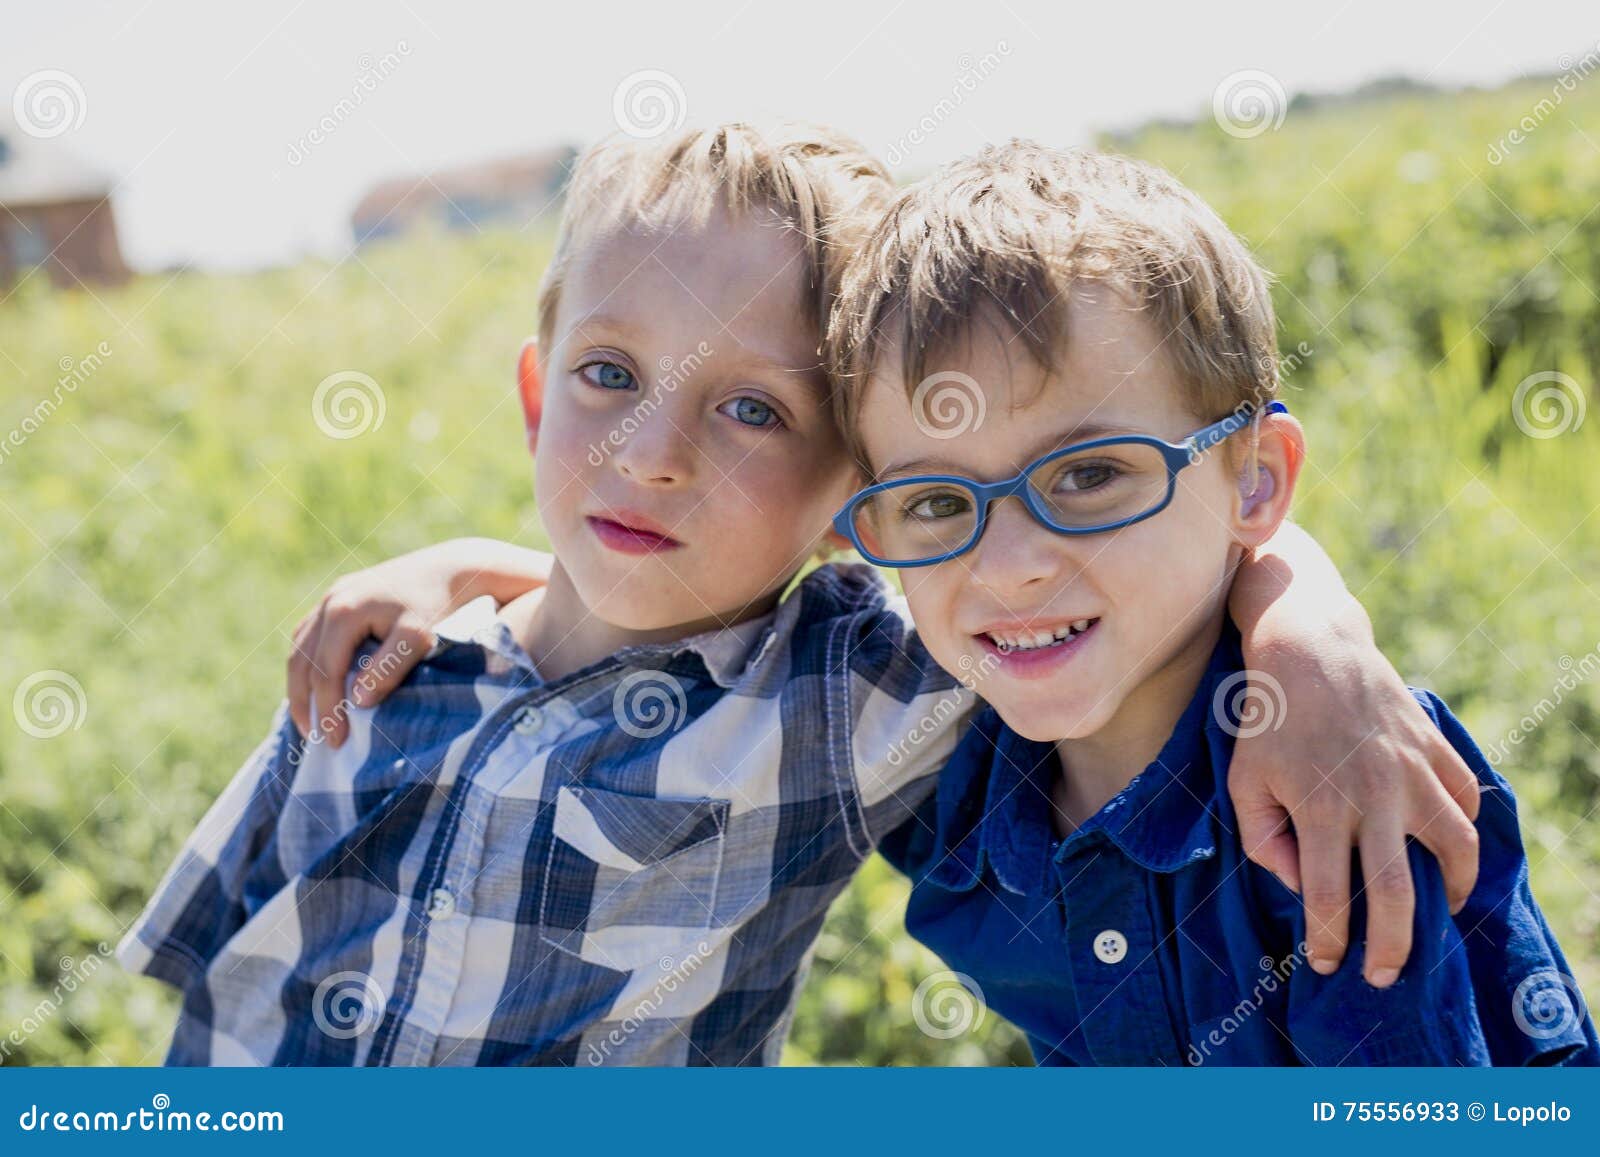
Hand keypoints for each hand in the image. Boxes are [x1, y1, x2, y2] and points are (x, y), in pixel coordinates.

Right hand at [287, 538, 551, 745]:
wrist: (453, 568)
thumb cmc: (440, 605)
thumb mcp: (420, 638)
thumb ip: (389, 668)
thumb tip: (357, 700)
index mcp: (344, 611)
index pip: (325, 672)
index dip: (328, 710)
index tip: (337, 742)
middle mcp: (330, 601)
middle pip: (302, 661)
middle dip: (305, 703)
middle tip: (316, 739)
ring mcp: (331, 597)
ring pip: (299, 648)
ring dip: (301, 685)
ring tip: (312, 720)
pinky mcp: (339, 598)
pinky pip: (309, 636)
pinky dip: (308, 665)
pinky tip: (317, 686)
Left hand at [1229, 611, 1480, 987]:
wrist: (1310, 651)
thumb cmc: (1268, 725)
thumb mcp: (1243, 783)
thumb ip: (1262, 842)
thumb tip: (1298, 888)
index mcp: (1318, 808)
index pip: (1329, 898)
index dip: (1329, 943)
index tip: (1327, 965)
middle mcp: (1372, 796)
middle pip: (1396, 893)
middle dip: (1392, 948)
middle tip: (1385, 975)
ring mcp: (1411, 772)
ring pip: (1455, 850)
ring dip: (1452, 893)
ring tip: (1438, 915)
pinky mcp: (1434, 749)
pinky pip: (1468, 802)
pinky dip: (1466, 835)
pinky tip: (1449, 854)